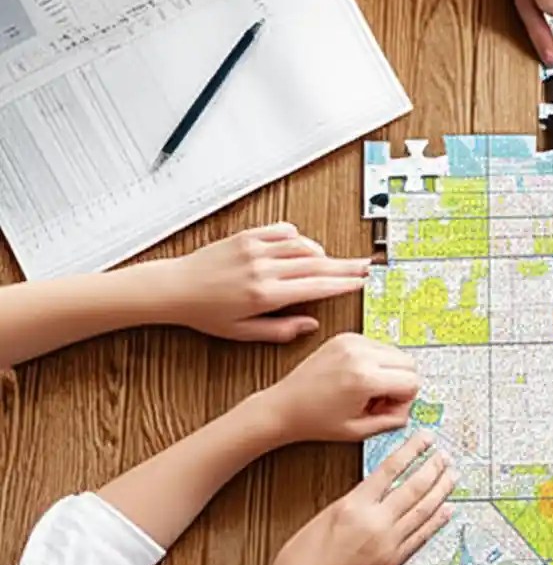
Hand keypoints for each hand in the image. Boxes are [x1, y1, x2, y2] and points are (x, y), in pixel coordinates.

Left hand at [156, 222, 367, 342]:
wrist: (175, 288)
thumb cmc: (205, 313)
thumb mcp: (243, 333)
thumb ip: (280, 330)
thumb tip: (310, 325)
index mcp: (265, 295)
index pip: (316, 287)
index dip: (342, 284)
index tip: (360, 283)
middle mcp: (264, 268)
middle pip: (317, 265)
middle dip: (345, 266)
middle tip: (366, 266)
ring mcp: (256, 249)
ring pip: (303, 246)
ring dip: (322, 253)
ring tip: (333, 262)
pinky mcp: (247, 236)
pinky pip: (282, 231)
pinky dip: (298, 237)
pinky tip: (303, 246)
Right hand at [259, 433, 456, 564]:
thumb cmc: (302, 559)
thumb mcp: (326, 515)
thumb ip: (355, 500)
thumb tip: (376, 489)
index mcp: (354, 506)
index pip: (391, 469)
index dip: (412, 450)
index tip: (425, 439)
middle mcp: (375, 523)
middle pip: (414, 487)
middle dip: (433, 468)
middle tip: (444, 456)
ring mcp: (388, 544)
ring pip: (424, 510)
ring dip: (441, 490)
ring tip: (451, 476)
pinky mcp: (393, 562)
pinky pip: (421, 536)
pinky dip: (436, 520)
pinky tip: (446, 509)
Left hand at [260, 333, 418, 443]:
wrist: (283, 407)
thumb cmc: (315, 421)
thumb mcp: (359, 431)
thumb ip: (393, 420)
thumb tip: (408, 407)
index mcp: (365, 378)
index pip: (412, 381)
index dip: (404, 400)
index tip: (387, 409)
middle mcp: (360, 354)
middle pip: (408, 363)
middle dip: (400, 383)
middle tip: (378, 400)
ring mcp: (351, 342)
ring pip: (395, 352)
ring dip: (388, 371)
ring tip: (366, 390)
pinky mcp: (344, 337)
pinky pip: (377, 346)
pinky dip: (375, 361)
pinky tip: (357, 378)